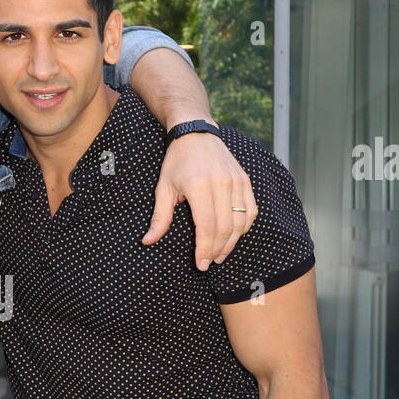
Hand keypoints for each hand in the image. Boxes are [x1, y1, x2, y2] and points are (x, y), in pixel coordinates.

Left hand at [144, 126, 257, 269]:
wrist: (196, 134)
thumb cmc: (177, 162)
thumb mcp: (163, 188)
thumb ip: (160, 217)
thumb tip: (148, 241)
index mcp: (199, 186)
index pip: (207, 227)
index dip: (205, 249)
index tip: (200, 264)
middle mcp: (221, 184)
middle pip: (225, 228)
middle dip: (217, 250)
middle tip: (208, 262)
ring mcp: (237, 181)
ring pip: (241, 222)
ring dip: (231, 242)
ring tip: (219, 254)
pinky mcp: (245, 180)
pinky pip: (251, 210)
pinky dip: (244, 228)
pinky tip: (233, 237)